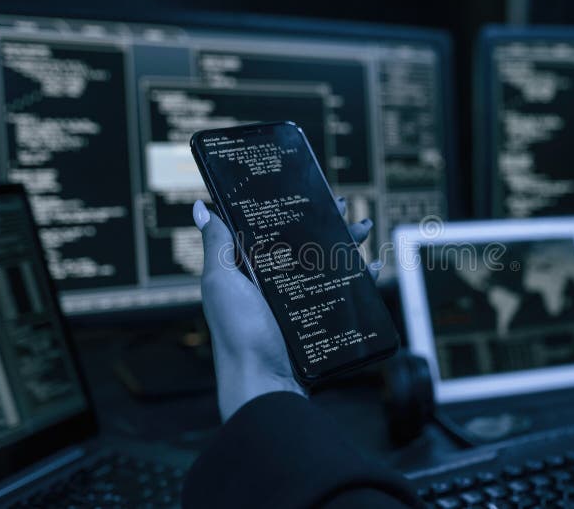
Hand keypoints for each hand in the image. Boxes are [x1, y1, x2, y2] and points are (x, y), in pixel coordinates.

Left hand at [193, 197, 377, 420]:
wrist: (265, 383)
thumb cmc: (239, 334)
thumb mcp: (222, 283)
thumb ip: (217, 245)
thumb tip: (201, 206)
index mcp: (249, 270)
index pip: (273, 230)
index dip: (291, 209)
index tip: (309, 191)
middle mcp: (274, 283)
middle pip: (306, 244)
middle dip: (327, 223)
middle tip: (345, 206)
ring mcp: (297, 302)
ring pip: (327, 264)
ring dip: (347, 245)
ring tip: (364, 229)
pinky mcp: (317, 320)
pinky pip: (342, 293)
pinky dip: (359, 279)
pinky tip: (372, 268)